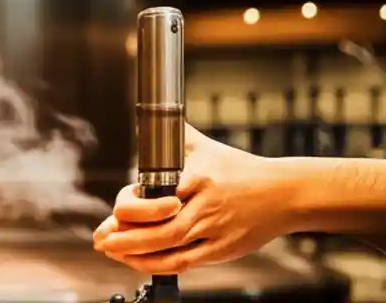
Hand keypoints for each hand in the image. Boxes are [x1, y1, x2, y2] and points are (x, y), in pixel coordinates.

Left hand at [92, 125, 293, 273]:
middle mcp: (206, 206)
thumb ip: (175, 134)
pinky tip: (139, 261)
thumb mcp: (206, 146)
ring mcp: (215, 230)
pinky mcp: (222, 250)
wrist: (284, 194)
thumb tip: (146, 121)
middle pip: (160, 228)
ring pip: (170, 248)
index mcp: (199, 179)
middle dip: (125, 236)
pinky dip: (157, 265)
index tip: (117, 210)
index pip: (158, 196)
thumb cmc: (241, 169)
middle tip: (102, 236)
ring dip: (135, 253)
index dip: (133, 206)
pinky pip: (184, 262)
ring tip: (112, 250)